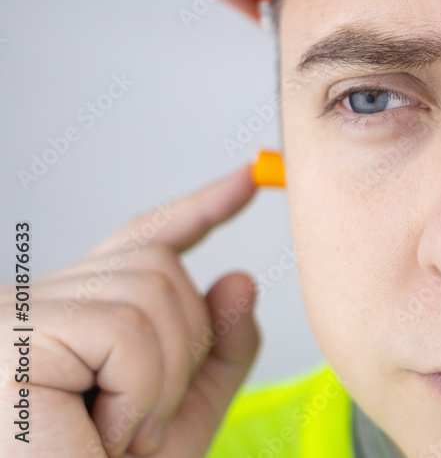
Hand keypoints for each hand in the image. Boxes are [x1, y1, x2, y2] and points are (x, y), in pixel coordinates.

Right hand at [0, 164, 260, 456]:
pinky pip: (123, 330)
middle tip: (144, 425)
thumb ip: (218, 352)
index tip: (246, 179)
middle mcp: (40, 303)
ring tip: (119, 436)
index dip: (199, 209)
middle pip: (158, 267)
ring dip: (162, 380)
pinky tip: (100, 433)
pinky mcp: (13, 336)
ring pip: (150, 292)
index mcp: (79, 315)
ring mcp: (20, 314)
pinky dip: (137, 391)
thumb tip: (240, 276)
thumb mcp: (182, 417)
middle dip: (185, 347)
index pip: (143, 241)